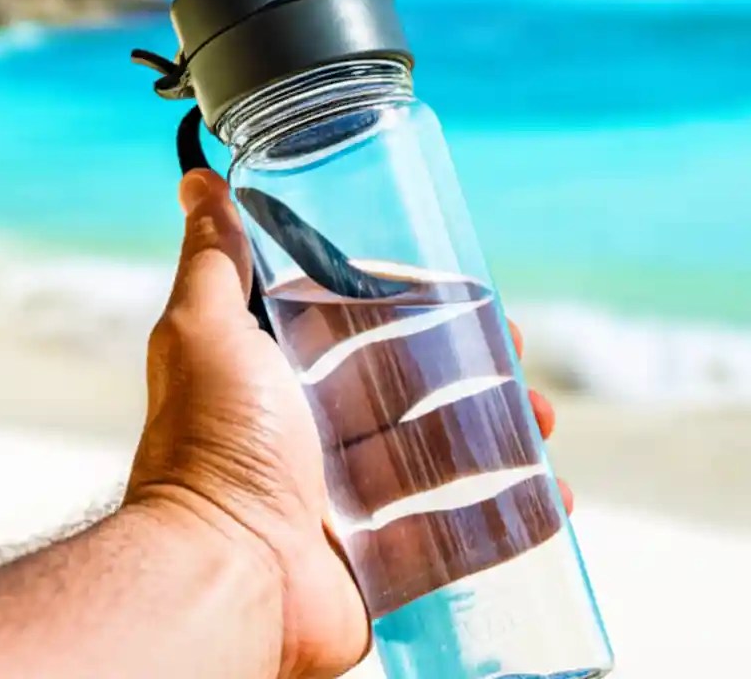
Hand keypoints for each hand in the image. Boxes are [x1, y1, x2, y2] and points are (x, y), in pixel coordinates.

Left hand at [125, 170, 571, 677]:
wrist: (221, 573)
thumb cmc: (215, 446)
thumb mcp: (207, 332)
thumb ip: (214, 258)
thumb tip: (196, 177)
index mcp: (284, 383)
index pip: (362, 331)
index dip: (417, 308)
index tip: (467, 292)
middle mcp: (316, 440)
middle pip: (412, 392)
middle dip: (470, 369)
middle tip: (517, 354)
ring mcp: (352, 506)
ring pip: (443, 458)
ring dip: (500, 435)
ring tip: (542, 421)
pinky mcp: (382, 565)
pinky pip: (456, 537)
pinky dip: (507, 517)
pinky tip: (553, 494)